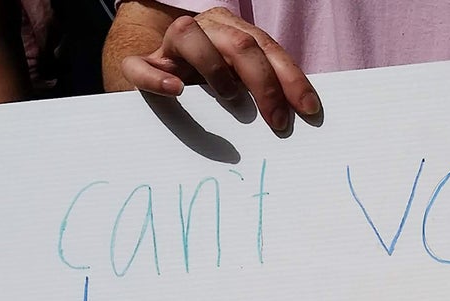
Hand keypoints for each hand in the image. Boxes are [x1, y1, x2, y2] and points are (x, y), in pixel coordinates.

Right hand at [120, 6, 320, 132]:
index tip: (309, 109)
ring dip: (214, 66)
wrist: (156, 75)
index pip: (268, 49)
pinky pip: (140, 66)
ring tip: (229, 96)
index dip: (291, 78)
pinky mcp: (143, 64)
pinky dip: (158, 78)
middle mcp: (205, 29)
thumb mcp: (241, 82)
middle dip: (264, 83)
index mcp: (233, 31)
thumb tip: (301, 116)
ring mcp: (170, 45)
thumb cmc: (208, 85)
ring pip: (188, 36)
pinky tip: (177, 91)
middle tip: (277, 122)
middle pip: (239, 43)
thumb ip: (265, 89)